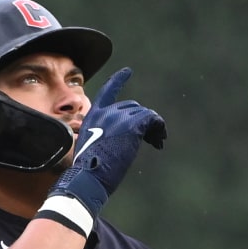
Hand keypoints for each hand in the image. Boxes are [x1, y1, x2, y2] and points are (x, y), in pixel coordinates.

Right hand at [48, 67, 164, 217]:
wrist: (88, 177)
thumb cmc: (88, 170)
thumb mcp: (90, 146)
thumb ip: (102, 135)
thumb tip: (119, 139)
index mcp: (93, 116)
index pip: (108, 91)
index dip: (118, 80)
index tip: (127, 71)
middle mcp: (106, 112)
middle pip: (132, 107)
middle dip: (143, 121)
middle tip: (151, 139)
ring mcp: (118, 117)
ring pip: (145, 114)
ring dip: (154, 128)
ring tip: (158, 142)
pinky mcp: (132, 125)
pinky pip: (153, 120)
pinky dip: (159, 128)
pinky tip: (160, 141)